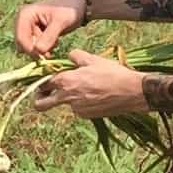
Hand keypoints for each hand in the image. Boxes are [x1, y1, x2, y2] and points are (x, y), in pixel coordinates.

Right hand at [13, 0, 86, 58]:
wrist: (78, 5)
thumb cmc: (70, 10)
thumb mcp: (61, 22)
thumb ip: (49, 36)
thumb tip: (38, 50)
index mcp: (25, 15)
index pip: (21, 38)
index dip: (31, 50)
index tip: (46, 55)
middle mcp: (23, 21)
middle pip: (23, 43)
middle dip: (37, 49)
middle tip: (53, 49)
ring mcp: (28, 27)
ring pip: (28, 46)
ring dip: (41, 49)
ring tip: (55, 42)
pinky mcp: (34, 32)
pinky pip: (34, 45)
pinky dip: (44, 47)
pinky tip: (54, 42)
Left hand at [31, 50, 147, 117]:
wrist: (133, 92)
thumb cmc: (113, 73)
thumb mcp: (93, 59)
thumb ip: (75, 56)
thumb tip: (69, 57)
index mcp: (66, 81)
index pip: (43, 83)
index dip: (42, 80)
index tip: (46, 78)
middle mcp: (67, 97)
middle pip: (41, 104)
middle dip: (39, 99)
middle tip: (44, 93)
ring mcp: (76, 109)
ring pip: (64, 104)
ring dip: (69, 97)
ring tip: (87, 87)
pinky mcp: (86, 115)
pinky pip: (78, 108)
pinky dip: (82, 102)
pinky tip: (96, 94)